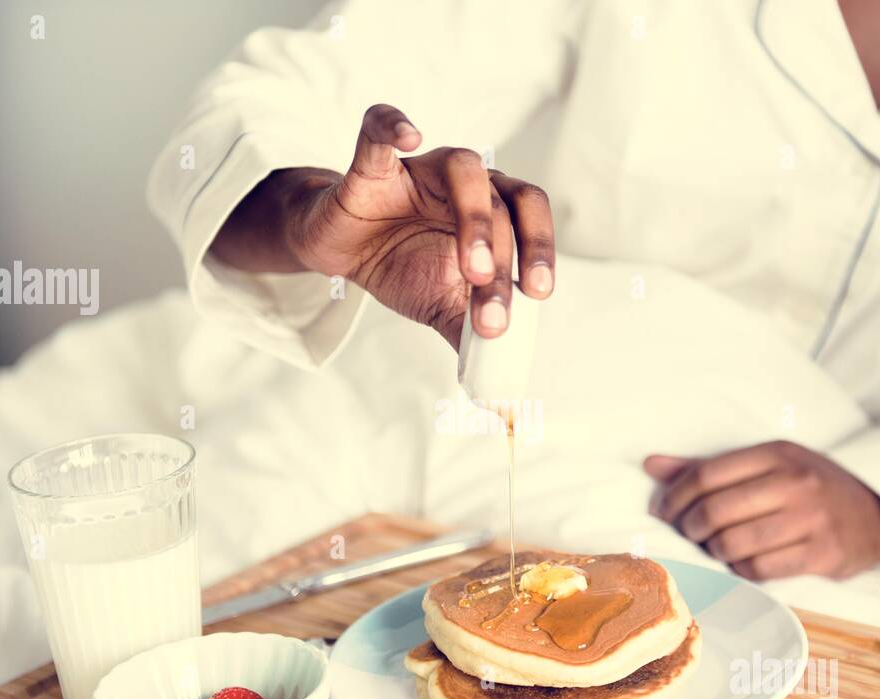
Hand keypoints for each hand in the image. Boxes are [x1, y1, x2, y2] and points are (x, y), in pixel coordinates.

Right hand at [214, 103, 554, 346]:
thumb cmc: (401, 268)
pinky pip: (380, 130)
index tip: (538, 296)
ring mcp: (420, 169)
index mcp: (492, 213)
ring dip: (476, 217)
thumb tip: (501, 391)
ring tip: (472, 268)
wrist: (339, 252)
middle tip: (499, 297)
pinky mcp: (371, 166)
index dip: (540, 252)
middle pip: (505, 201)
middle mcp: (466, 184)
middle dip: (508, 253)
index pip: (530, 220)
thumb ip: (469, 335)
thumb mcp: (440, 307)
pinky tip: (410, 136)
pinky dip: (394, 126)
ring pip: (463, 169)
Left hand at [643, 441, 879, 580]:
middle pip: (714, 511)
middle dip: (688, 527)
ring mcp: (811, 520)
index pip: (705, 475)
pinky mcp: (823, 555)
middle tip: (688, 533)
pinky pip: (758, 569)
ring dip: (714, 551)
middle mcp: (795, 483)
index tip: (663, 511)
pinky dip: (740, 569)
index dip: (673, 497)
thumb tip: (651, 465)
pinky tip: (741, 561)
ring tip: (717, 546)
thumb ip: (708, 466)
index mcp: (776, 454)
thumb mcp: (767, 463)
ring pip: (733, 544)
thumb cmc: (811, 486)